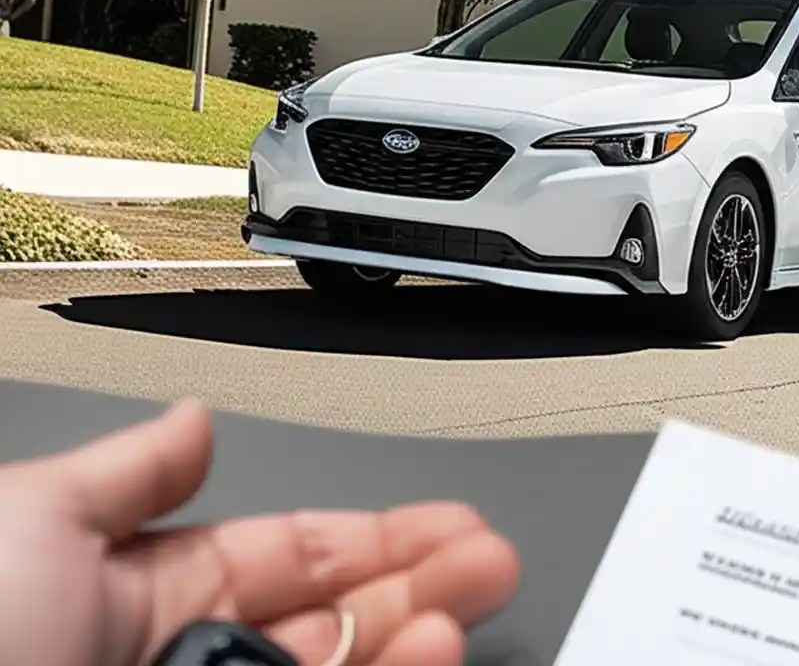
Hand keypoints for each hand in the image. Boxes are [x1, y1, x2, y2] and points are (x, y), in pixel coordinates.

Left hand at [0, 399, 520, 665]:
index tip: (447, 524)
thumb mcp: (26, 529)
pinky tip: (425, 659)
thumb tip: (193, 419)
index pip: (286, 557)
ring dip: (413, 640)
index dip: (372, 536)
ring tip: (469, 603)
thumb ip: (125, 478)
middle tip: (490, 562)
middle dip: (418, 582)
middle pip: (332, 622)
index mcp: (137, 595)